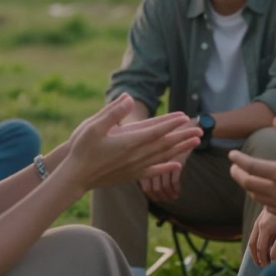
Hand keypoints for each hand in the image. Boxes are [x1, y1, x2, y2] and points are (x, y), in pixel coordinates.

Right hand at [62, 94, 201, 191]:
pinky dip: (167, 167)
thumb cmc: (82, 149)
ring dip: (180, 149)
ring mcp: (135, 167)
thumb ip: (112, 112)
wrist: (75, 177)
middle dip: (183, 136)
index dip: (172, 123)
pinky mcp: (131, 175)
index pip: (156, 131)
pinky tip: (177, 165)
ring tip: (195, 143)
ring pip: (163, 157)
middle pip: (165, 144)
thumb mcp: (93, 126)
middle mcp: (136, 155)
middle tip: (200, 129)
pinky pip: (154, 170)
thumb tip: (129, 97)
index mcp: (129, 142)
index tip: (185, 116)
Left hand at [140, 122, 196, 201]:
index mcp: (143, 158)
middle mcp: (151, 160)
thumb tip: (151, 183)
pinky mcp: (176, 160)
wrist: (183, 125)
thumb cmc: (167, 136)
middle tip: (164, 200)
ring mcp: (164, 160)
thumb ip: (150, 162)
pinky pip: (174, 180)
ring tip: (172, 198)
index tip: (155, 197)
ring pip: (163, 185)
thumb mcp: (155, 148)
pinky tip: (177, 192)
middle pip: (152, 186)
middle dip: (158, 196)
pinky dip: (175, 189)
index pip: (144, 182)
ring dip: (167, 194)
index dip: (149, 192)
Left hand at [229, 116, 275, 227]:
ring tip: (246, 179)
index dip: (239, 160)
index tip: (231, 154)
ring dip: (247, 186)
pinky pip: (267, 208)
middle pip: (248, 184)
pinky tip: (264, 197)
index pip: (251, 167)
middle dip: (238, 174)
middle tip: (233, 167)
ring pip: (256, 196)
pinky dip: (260, 199)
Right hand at [248, 208, 275, 266]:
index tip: (267, 266)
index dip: (263, 258)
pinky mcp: (258, 221)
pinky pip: (254, 236)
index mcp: (265, 228)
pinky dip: (256, 244)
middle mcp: (259, 225)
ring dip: (254, 252)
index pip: (261, 248)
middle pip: (253, 245)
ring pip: (252, 240)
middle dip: (256, 257)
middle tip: (261, 265)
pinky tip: (262, 249)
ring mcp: (257, 222)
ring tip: (260, 259)